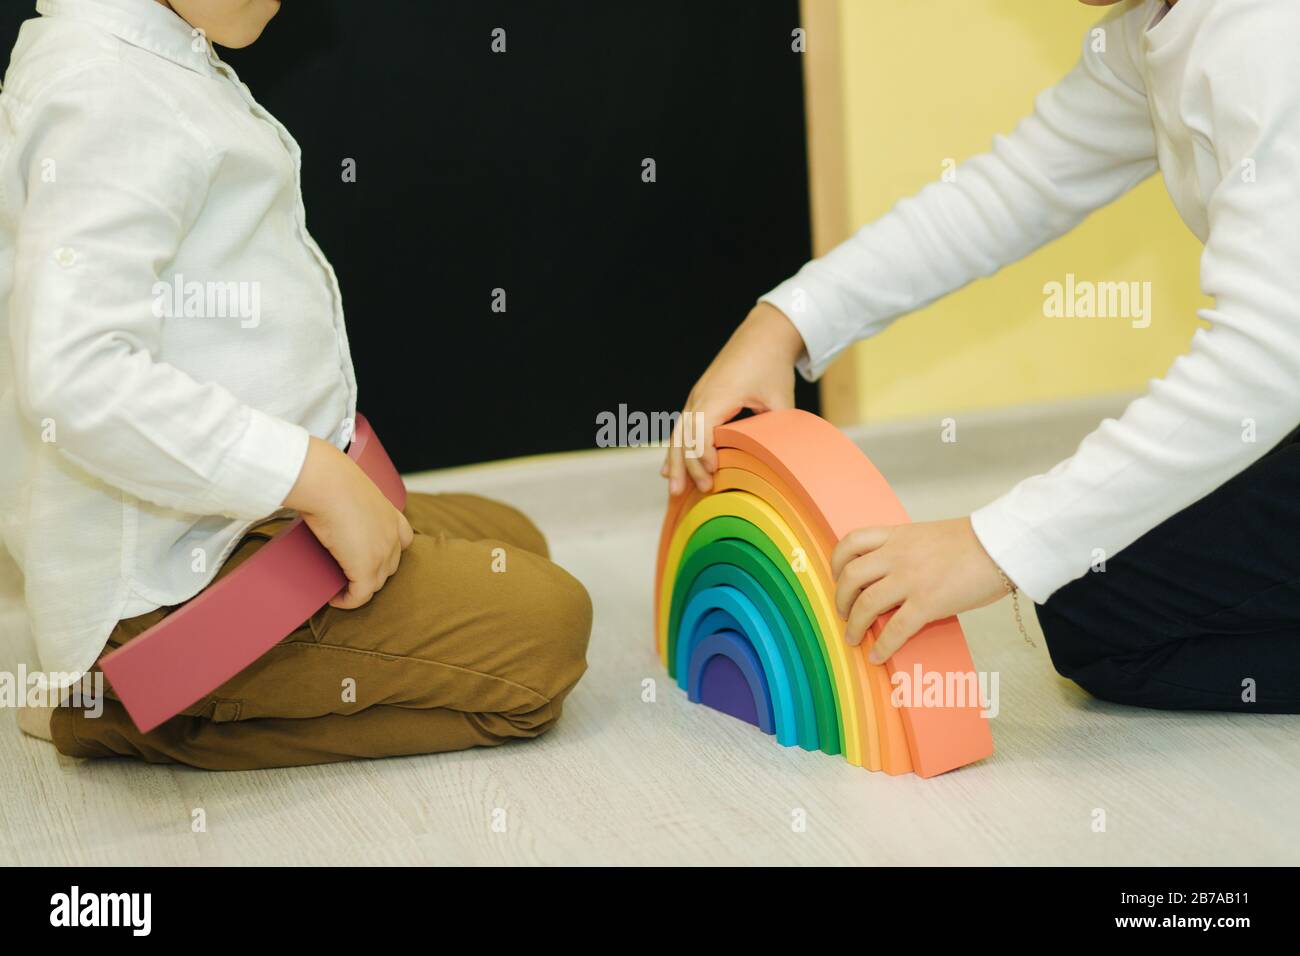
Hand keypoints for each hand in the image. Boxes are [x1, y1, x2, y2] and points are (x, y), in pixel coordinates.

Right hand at [284, 436, 414, 608]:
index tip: (370, 555)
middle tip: (348, 575)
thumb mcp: (349, 488)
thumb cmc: (330, 478)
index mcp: (392, 514)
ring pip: (375, 583)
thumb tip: (325, 501)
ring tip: (340, 588)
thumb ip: (348, 500)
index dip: (389, 552)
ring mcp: (382, 553)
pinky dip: (348, 601)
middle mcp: (393, 535)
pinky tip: (335, 599)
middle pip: (390, 566)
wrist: (327, 483)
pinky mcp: (365, 568)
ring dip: (358, 589)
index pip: (404, 540)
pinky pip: (361, 595)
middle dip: (372, 573)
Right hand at [662, 302, 804, 494]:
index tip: (712, 475)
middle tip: (689, 492)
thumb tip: (783, 459)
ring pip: (678, 434)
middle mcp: (700, 396)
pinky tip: (669, 469)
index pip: (700, 431)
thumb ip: (778, 428)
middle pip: (682, 436)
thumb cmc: (771, 364)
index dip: (703, 455)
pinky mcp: (700, 398)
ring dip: (675, 462)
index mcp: (717, 395)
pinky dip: (677, 449)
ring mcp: (697, 397)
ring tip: (673, 490)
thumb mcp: (781, 397)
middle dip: (684, 466)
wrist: (764, 334)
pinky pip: (682, 427)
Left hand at [830, 517, 1007, 663]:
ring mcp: (910, 579)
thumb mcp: (928, 535)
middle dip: (841, 598)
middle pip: (850, 576)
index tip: (837, 577)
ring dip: (854, 626)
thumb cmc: (974, 542)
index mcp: (897, 536)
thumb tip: (894, 575)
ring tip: (854, 638)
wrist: (1002, 545)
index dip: (837, 562)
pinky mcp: (927, 603)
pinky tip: (878, 656)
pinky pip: (895, 629)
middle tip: (844, 613)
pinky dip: (882, 646)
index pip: (851, 542)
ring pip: (865, 604)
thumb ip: (906, 550)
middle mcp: (896, 555)